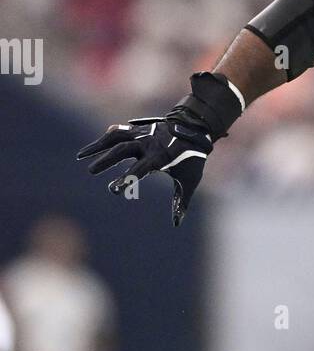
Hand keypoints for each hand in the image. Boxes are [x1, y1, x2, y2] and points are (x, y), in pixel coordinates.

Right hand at [77, 113, 212, 226]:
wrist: (195, 128)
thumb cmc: (192, 158)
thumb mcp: (189, 180)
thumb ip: (180, 201)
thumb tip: (176, 223)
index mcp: (160, 157)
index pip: (140, 169)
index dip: (126, 179)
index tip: (113, 189)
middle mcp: (147, 143)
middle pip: (122, 150)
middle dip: (106, 160)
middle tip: (91, 171)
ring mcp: (142, 134)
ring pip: (115, 137)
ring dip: (97, 146)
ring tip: (80, 156)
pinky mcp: (137, 129)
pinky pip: (118, 132)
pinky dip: (105, 139)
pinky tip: (92, 148)